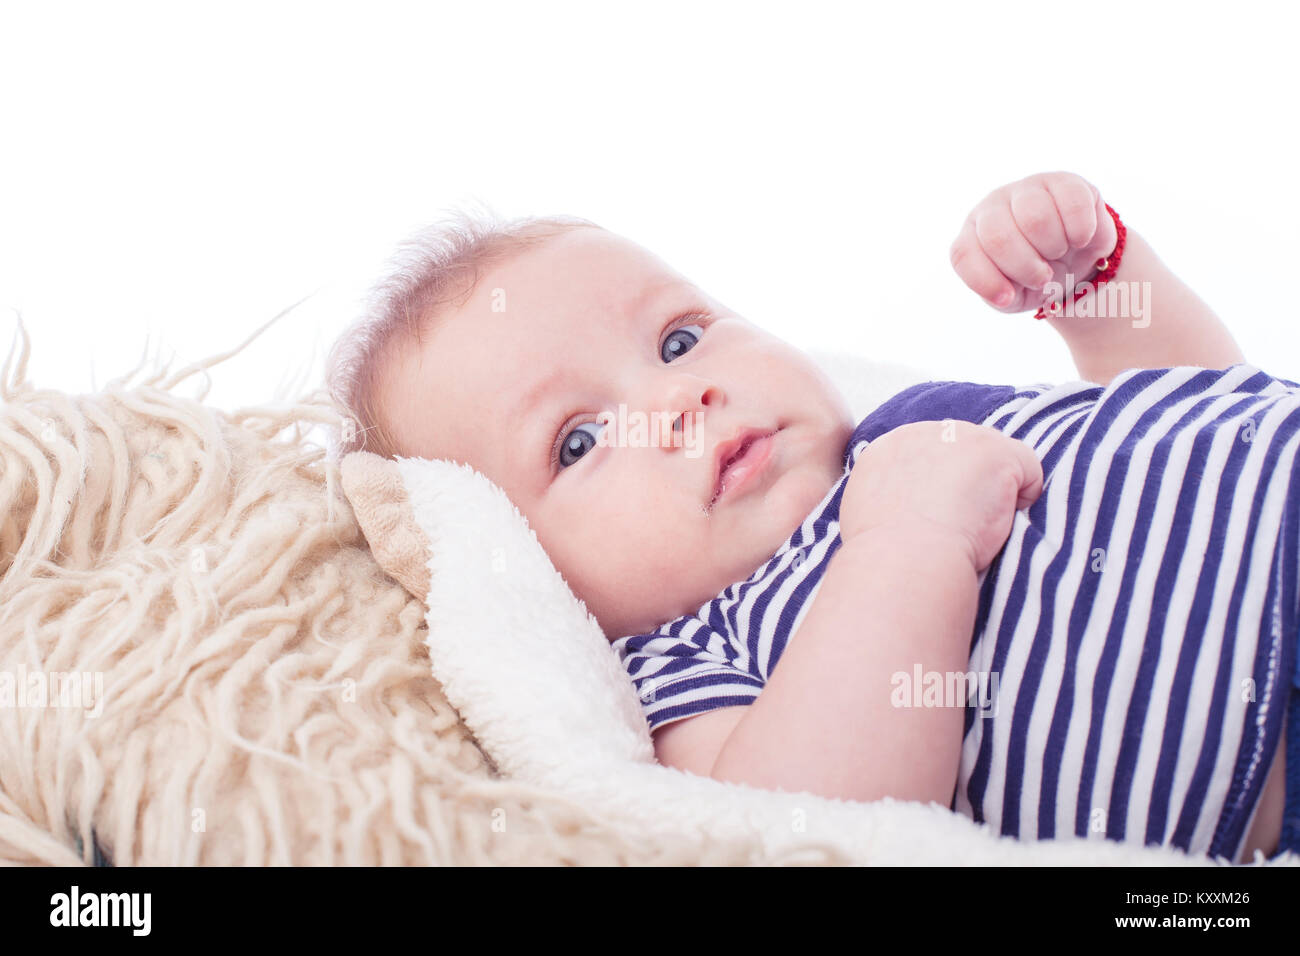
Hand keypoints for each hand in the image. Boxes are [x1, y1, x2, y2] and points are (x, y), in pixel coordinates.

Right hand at [839, 420, 1042, 571]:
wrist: (906, 556)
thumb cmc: (887, 551)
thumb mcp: (868, 512)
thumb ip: (888, 494)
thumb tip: (904, 503)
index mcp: (890, 446)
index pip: (930, 451)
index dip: (941, 483)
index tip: (939, 513)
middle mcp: (924, 432)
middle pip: (964, 448)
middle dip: (968, 481)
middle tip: (959, 523)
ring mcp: (962, 437)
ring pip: (996, 457)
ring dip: (993, 489)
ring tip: (975, 525)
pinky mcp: (996, 451)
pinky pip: (1029, 469)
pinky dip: (1024, 497)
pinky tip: (1001, 522)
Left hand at [949, 171, 1117, 313]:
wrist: (1076, 261)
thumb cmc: (1034, 277)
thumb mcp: (1011, 296)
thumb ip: (997, 295)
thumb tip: (1005, 294)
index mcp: (972, 234)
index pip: (964, 254)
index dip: (987, 282)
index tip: (1009, 298)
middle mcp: (993, 205)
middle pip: (998, 238)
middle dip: (1025, 268)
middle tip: (1042, 277)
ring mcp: (1027, 188)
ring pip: (1035, 219)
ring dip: (1053, 248)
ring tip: (1058, 252)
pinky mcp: (1064, 181)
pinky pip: (1072, 204)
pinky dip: (1080, 231)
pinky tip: (1079, 238)